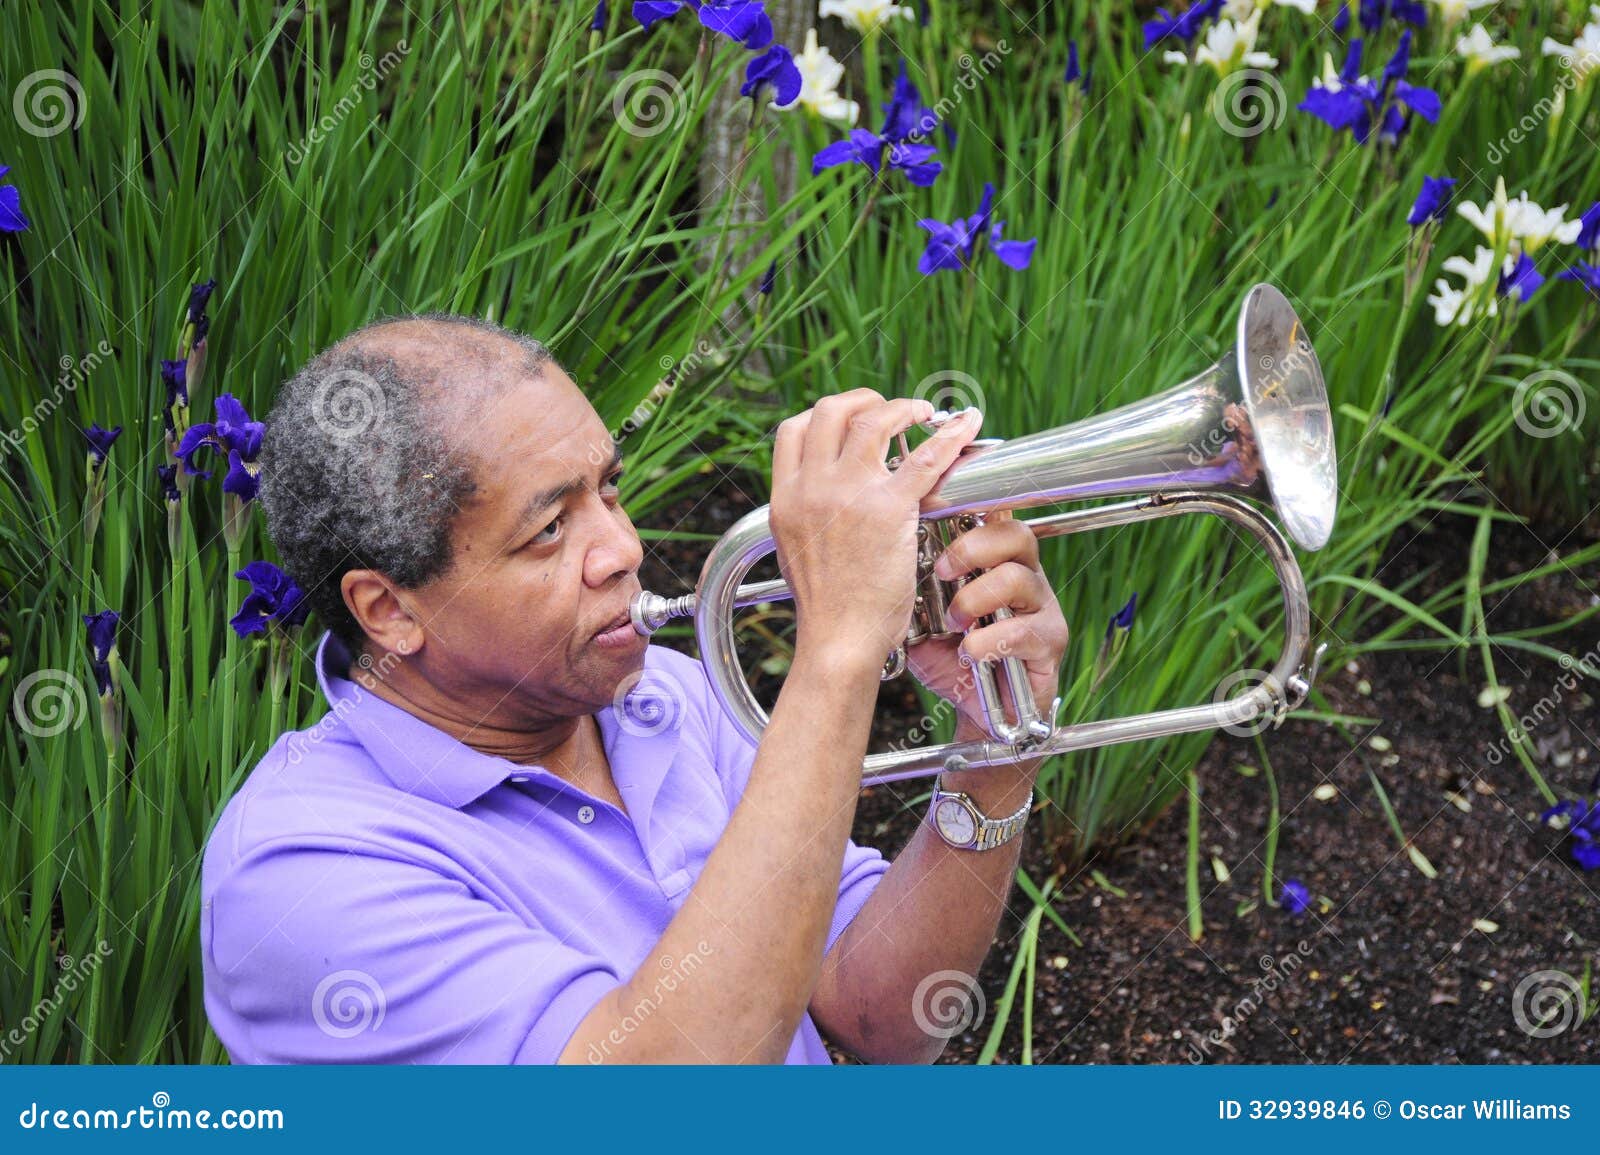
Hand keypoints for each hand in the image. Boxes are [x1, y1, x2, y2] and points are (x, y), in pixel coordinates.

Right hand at [769, 390, 980, 668]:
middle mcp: (810, 488)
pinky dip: (950, 434)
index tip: (850, 419)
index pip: (793, 430)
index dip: (824, 415)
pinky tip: (966, 424)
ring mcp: (847, 495)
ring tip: (924, 413)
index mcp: (784, 497)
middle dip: (864, 400)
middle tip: (890, 410)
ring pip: (874, 420)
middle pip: (831, 411)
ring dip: (902, 407)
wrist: (838, 639)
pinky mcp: (887, 510)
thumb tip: (822, 495)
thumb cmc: (826, 607)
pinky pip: (924, 458)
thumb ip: (805, 513)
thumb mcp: (794, 549)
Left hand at [904, 511, 1069, 736]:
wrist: (979, 712)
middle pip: (1014, 534)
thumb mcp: (921, 620)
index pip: (994, 516)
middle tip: (940, 570)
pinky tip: (968, 653)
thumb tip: (888, 559)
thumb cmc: (953, 659)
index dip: (970, 506)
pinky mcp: (1050, 641)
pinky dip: (987, 641)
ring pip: (1017, 579)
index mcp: (996, 562)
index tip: (933, 510)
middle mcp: (1025, 576)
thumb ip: (912, 589)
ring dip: (975, 599)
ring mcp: (1041, 607)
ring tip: (955, 624)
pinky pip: (1022, 630)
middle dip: (971, 548)